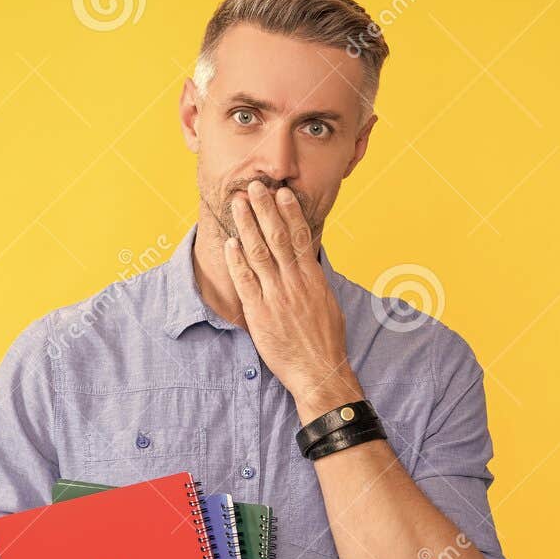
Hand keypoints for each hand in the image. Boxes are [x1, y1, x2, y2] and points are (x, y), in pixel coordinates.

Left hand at [223, 181, 363, 422]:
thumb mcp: (328, 305)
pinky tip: (231, 243)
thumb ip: (316, 282)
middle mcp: (295, 283)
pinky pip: (246, 282)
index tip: (282, 193)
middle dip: (265, 210)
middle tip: (254, 186)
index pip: (301, 238)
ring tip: (239, 204)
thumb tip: (310, 264)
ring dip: (247, 226)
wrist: (319, 371)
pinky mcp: (260, 313)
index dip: (289, 213)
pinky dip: (238, 261)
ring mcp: (277, 297)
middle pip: (278, 238)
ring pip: (260, 253)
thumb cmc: (325, 342)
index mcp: (313, 279)